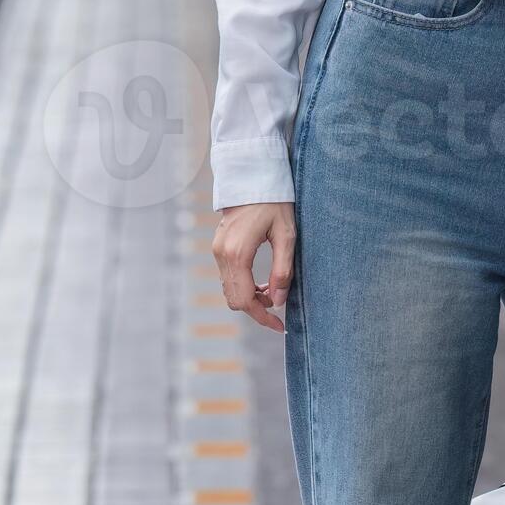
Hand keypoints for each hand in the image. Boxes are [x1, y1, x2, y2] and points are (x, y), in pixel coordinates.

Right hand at [212, 201, 295, 330]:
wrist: (252, 178)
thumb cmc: (274, 203)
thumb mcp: (287, 236)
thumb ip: (283, 270)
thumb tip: (278, 301)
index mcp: (238, 254)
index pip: (245, 300)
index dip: (262, 318)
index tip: (279, 326)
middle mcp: (222, 255)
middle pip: (234, 300)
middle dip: (256, 310)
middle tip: (278, 305)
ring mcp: (217, 252)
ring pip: (230, 291)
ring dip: (250, 299)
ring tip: (272, 290)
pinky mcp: (218, 249)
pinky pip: (228, 279)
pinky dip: (243, 287)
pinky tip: (261, 282)